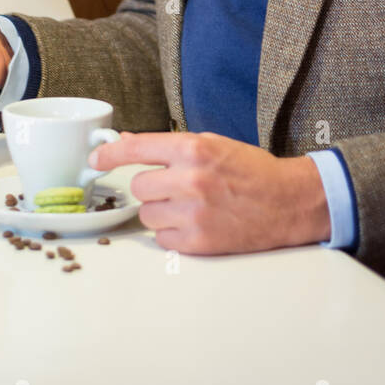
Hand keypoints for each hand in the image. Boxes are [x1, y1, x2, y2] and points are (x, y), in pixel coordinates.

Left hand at [89, 131, 330, 253]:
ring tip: (189, 206)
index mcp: (193, 148)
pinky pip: (161, 239)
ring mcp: (194, 213)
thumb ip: (168, 147)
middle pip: (138, 186)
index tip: (96, 159)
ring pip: (147, 214)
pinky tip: (195, 223)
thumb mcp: (212, 144)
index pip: (136, 148)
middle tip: (174, 187)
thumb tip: (126, 142)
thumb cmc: (250, 170)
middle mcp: (190, 179)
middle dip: (151, 187)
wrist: (288, 202)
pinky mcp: (199, 242)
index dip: (110, 154)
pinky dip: (172, 233)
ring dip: (160, 211)